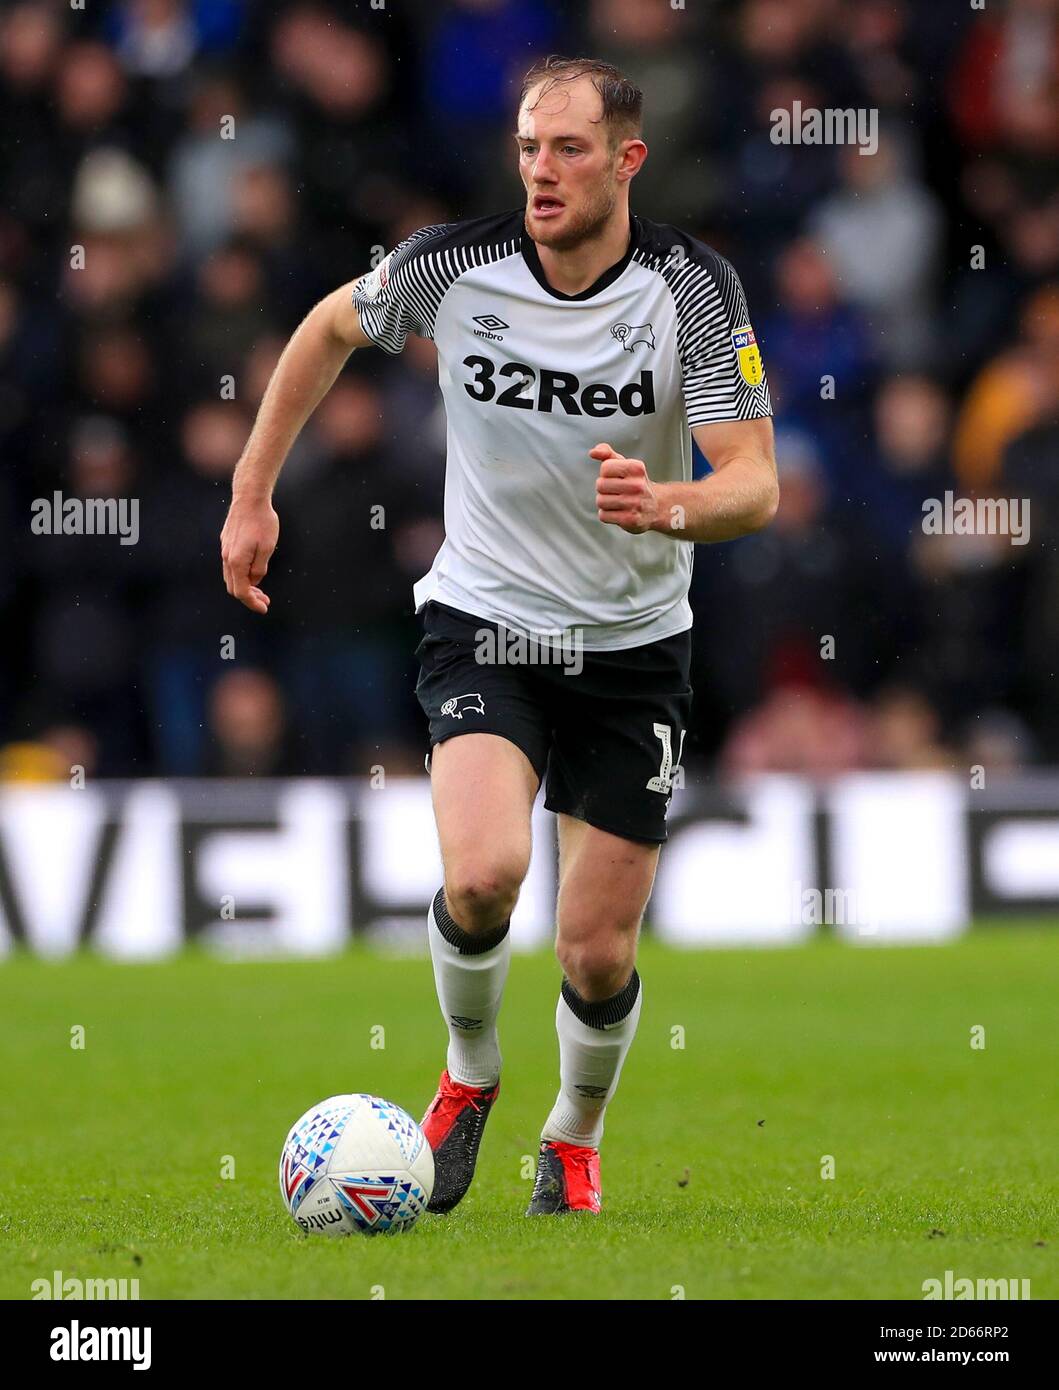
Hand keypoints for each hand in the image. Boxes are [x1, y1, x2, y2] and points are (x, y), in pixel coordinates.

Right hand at [221, 495, 278, 612]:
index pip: (242, 591)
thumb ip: (259, 569)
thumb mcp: (267, 548)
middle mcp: (227, 557)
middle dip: (249, 596)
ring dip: (245, 585)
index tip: (264, 608)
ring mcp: (225, 549)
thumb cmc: (262, 522)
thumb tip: (254, 581)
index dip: (252, 603)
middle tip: (265, 600)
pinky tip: (253, 572)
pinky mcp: (226, 542)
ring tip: (260, 589)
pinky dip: (241, 574)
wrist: (249, 498)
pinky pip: (231, 565)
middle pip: (234, 587)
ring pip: (231, 576)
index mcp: (236, 561)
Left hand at [591, 442, 659, 533]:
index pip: (605, 468)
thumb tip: (593, 452)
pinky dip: (607, 514)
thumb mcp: (625, 464)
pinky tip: (618, 512)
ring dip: (605, 502)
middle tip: (617, 491)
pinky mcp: (631, 520)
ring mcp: (635, 504)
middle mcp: (638, 485)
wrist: (656, 507)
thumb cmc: (635, 483)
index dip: (606, 473)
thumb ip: (607, 454)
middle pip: (600, 485)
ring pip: (600, 501)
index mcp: (637, 468)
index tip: (617, 477)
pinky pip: (603, 515)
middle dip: (604, 488)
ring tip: (617, 502)